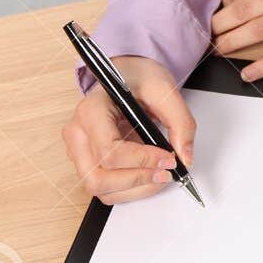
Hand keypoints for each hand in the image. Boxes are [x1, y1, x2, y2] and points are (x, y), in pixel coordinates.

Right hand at [61, 55, 195, 203]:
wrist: (126, 74)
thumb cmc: (137, 77)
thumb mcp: (164, 89)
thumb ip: (180, 122)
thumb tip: (185, 157)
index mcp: (91, 110)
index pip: (110, 150)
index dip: (142, 160)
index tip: (168, 158)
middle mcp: (78, 132)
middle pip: (98, 177)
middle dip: (137, 180)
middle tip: (165, 172)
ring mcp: (78, 149)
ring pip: (99, 188)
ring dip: (134, 189)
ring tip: (159, 174)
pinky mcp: (86, 160)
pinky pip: (103, 188)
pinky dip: (129, 189)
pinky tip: (147, 174)